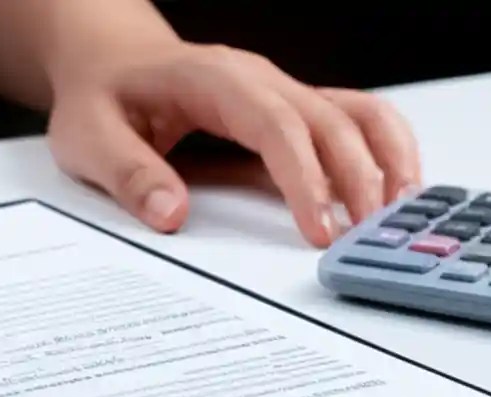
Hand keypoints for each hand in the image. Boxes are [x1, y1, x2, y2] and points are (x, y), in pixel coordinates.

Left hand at [46, 41, 421, 246]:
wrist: (109, 63)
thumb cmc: (102, 96)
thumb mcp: (90, 137)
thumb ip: (129, 173)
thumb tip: (169, 213)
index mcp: (213, 80)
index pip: (275, 124)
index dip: (304, 177)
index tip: (318, 228)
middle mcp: (258, 79)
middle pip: (330, 119)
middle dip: (359, 178)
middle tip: (371, 238)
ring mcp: (279, 90)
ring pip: (356, 111)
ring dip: (387, 159)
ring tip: (400, 215)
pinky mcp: (289, 109)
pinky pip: (351, 120)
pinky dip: (380, 152)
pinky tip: (391, 192)